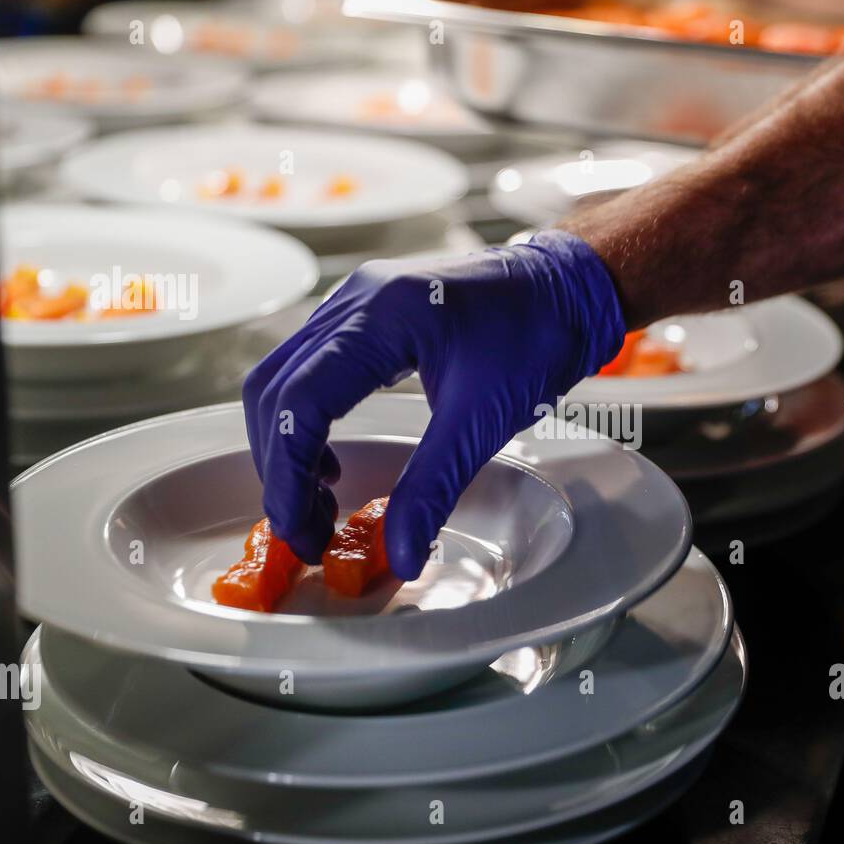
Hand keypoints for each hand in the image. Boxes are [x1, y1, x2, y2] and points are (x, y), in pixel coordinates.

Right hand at [242, 230, 625, 579]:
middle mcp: (355, 301)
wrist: (566, 289)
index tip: (298, 528)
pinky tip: (330, 462)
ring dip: (288, 446)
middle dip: (280, 468)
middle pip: (277, 391)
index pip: (300, 400)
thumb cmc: (536, 335)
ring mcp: (355, 302)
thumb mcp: (483, 419)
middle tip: (305, 531)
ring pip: (284, 379)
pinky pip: (308, 369)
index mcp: (381, 316)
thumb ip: (433, 488)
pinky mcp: (364, 316)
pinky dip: (306, 422)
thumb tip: (400, 553)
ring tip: (317, 505)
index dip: (288, 473)